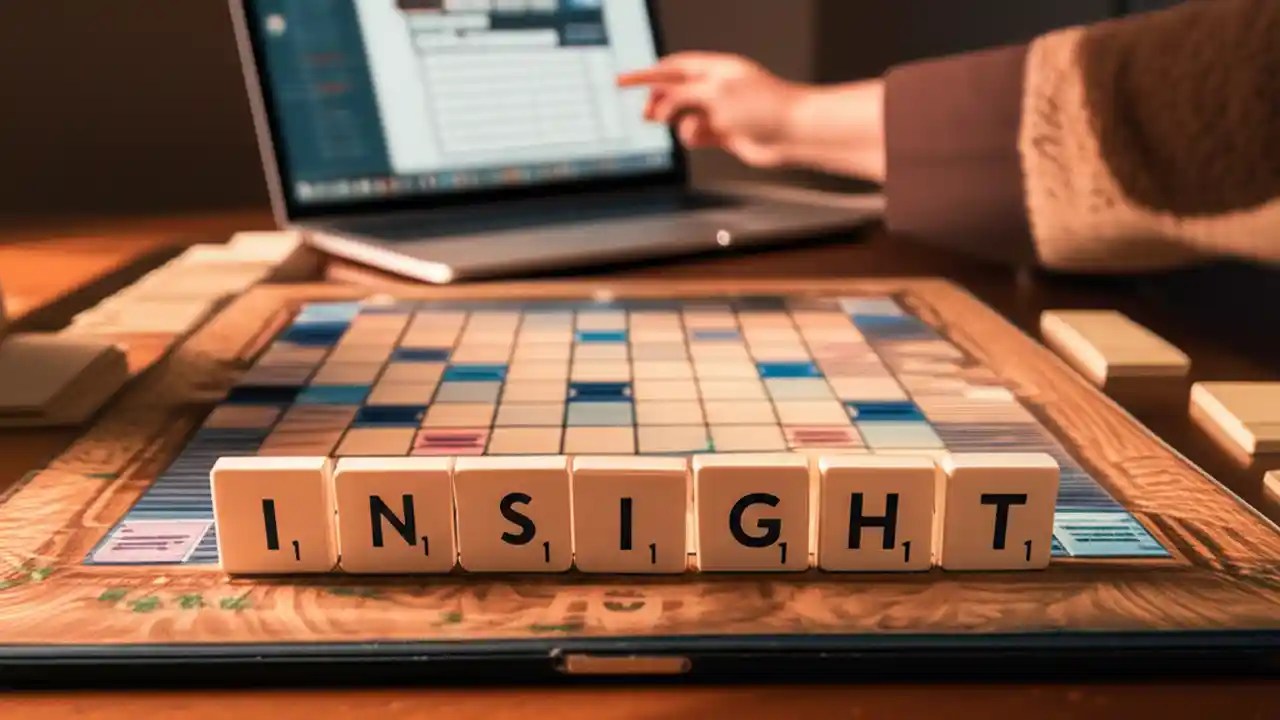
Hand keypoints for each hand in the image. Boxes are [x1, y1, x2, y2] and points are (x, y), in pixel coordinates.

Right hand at [617, 52, 802, 168]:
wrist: (793, 133)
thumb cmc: (763, 107)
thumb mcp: (715, 94)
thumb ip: (683, 96)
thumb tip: (660, 103)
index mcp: (715, 69)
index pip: (673, 68)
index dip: (646, 74)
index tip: (622, 81)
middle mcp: (717, 88)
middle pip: (675, 91)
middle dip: (657, 101)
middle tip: (644, 112)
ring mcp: (721, 111)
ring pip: (684, 115)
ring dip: (674, 119)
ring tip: (665, 125)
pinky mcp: (725, 133)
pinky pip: (697, 133)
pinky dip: (692, 135)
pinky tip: (697, 136)